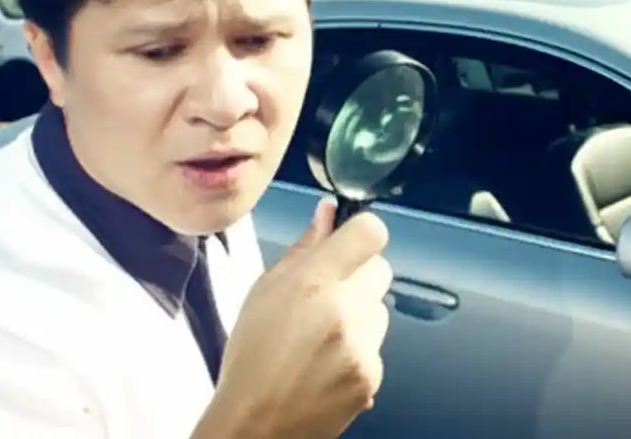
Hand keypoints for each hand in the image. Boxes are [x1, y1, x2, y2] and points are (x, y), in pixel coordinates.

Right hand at [197, 198, 392, 438]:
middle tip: (326, 295)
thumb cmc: (250, 359)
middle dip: (358, 276)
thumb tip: (326, 213)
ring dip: (360, 315)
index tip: (347, 241)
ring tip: (321, 336)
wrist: (255, 425)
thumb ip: (304, 248)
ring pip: (380, 310)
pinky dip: (358, 350)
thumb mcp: (264, 291)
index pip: (371, 232)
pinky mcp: (373, 377)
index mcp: (313, 284)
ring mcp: (363, 348)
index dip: (360, 233)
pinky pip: (377, 347)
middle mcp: (345, 313)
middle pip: (380, 269)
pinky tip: (326, 363)